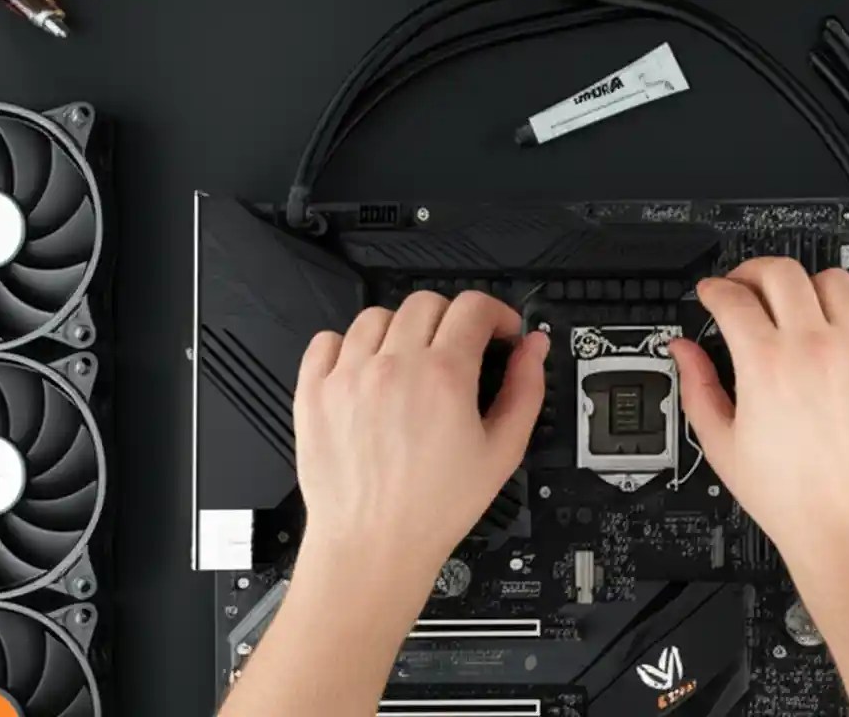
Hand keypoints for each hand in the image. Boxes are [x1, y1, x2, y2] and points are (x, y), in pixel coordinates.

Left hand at [292, 293, 549, 582]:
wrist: (373, 546)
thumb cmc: (435, 509)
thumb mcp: (503, 452)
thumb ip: (525, 390)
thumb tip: (533, 349)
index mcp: (444, 376)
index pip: (473, 308)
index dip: (496, 313)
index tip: (499, 331)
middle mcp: (393, 367)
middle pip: (425, 302)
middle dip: (451, 319)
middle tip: (458, 350)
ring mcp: (348, 376)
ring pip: (376, 315)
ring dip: (401, 329)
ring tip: (409, 363)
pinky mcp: (314, 392)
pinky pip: (327, 340)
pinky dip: (348, 346)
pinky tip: (366, 371)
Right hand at [670, 258, 848, 565]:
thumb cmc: (792, 497)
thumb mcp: (722, 445)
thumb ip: (697, 388)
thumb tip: (682, 351)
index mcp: (767, 366)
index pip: (733, 299)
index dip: (714, 289)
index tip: (712, 293)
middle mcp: (816, 349)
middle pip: (781, 272)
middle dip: (753, 272)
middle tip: (746, 287)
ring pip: (833, 279)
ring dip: (806, 285)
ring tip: (796, 304)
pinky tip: (840, 325)